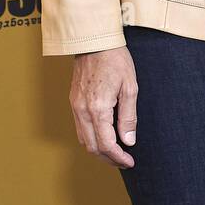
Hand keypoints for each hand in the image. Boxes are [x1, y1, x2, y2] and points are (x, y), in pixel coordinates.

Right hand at [69, 47, 138, 167]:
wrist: (95, 41)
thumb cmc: (116, 60)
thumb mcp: (130, 87)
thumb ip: (128, 116)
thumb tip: (129, 140)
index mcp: (98, 108)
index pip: (107, 144)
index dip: (118, 157)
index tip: (130, 162)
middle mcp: (82, 111)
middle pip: (92, 147)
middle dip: (108, 158)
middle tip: (124, 161)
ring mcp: (75, 106)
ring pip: (84, 139)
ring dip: (99, 150)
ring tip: (116, 151)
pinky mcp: (73, 101)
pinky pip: (80, 128)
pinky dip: (91, 138)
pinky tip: (104, 136)